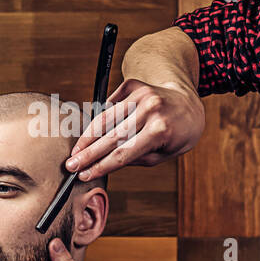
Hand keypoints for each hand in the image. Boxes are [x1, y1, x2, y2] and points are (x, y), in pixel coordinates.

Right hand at [65, 78, 204, 182]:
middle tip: (70, 165)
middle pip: (110, 136)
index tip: (84, 175)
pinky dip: (101, 117)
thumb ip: (136, 158)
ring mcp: (141, 94)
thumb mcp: (164, 154)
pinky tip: (95, 131)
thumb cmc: (178, 134)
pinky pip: (110, 104)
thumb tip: (103, 162)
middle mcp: (150, 109)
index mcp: (160, 130)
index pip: (123, 153)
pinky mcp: (133, 85)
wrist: (189, 103)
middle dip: (87, 153)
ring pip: (105, 117)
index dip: (100, 166)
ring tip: (75, 151)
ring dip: (87, 136)